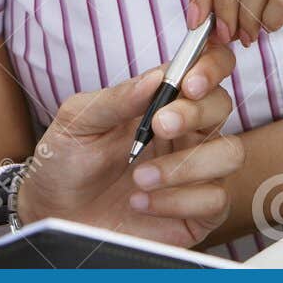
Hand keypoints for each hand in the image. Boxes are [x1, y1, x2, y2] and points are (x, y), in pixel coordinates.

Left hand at [15, 43, 244, 247]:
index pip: (207, 68)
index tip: (188, 82)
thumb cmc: (65, 163)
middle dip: (194, 113)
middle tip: (159, 125)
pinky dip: (177, 200)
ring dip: (186, 164)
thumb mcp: (78, 122)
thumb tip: (155, 78)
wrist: (53, 216)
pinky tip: (141, 202)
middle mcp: (186, 132)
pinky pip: (215, 200)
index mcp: (162, 100)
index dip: (211, 66)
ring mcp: (196, 172)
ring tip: (139, 177)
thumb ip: (115, 99)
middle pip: (222, 105)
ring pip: (230, 153)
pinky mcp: (198, 212)